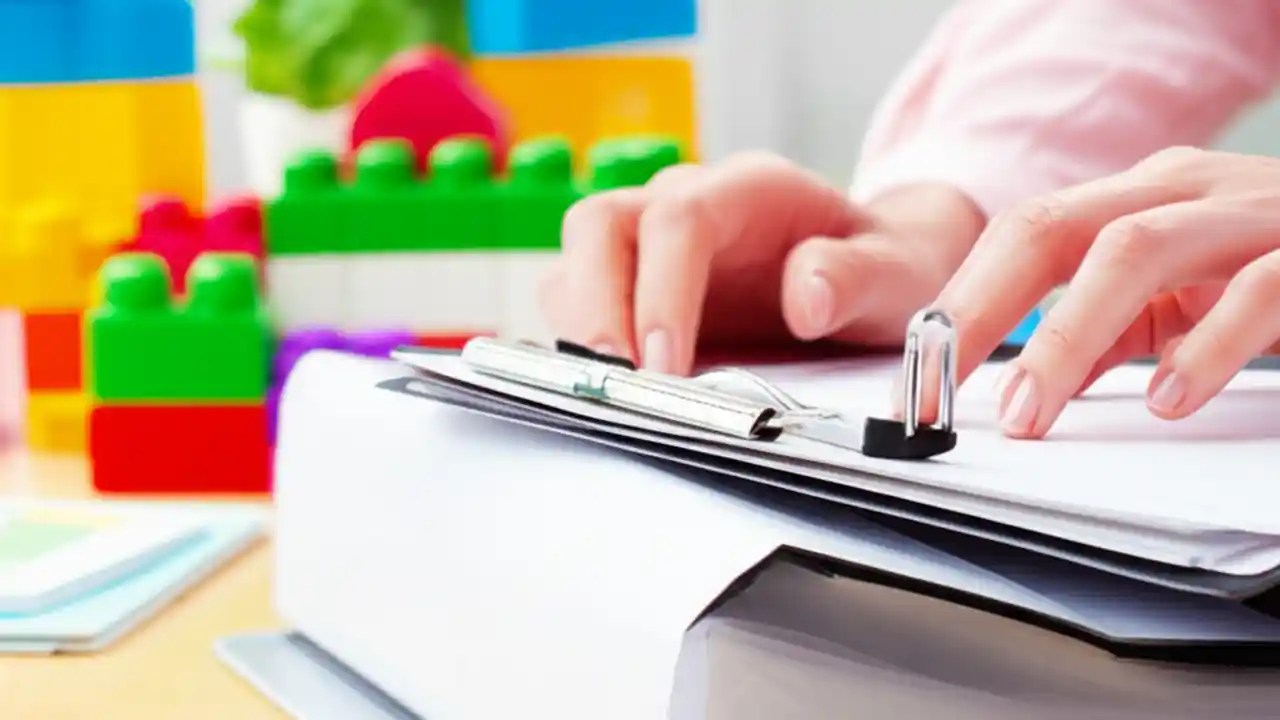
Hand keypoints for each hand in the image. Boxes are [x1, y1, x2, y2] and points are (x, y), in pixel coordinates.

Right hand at [539, 152, 984, 373]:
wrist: (869, 268)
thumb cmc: (880, 266)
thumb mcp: (897, 272)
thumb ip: (857, 276)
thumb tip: (806, 296)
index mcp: (748, 190)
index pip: (678, 220)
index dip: (660, 292)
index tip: (664, 364)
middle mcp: (685, 203)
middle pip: (599, 225)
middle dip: (593, 304)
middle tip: (614, 378)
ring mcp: (651, 243)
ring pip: (577, 261)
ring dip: (579, 326)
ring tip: (610, 392)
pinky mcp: (634, 286)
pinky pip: (579, 301)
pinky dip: (581, 344)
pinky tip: (614, 388)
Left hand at [932, 147, 1279, 437]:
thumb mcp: (1184, 293)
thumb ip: (1114, 330)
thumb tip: (1036, 381)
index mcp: (1141, 198)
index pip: (1021, 235)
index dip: (959, 304)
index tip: (917, 379)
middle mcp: (1183, 191)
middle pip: (1050, 230)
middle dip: (979, 310)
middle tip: (937, 389)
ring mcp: (1246, 215)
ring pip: (1135, 250)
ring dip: (1065, 336)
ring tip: (1026, 410)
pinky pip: (1255, 292)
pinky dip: (1204, 349)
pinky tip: (1166, 399)